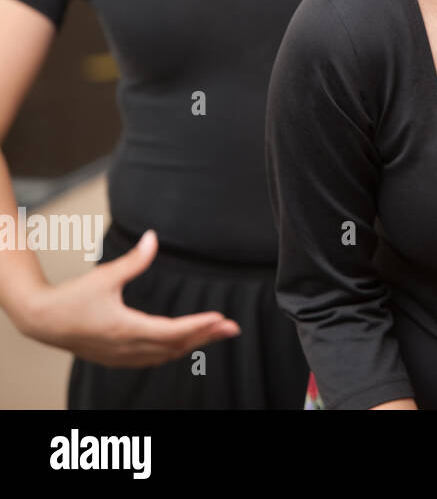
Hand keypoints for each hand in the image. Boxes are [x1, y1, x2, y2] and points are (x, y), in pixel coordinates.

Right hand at [19, 229, 240, 366]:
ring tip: (216, 333)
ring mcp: (122, 356)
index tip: (220, 318)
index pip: (171, 331)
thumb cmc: (72, 298)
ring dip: (192, 344)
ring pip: (166, 355)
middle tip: (232, 328)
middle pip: (175, 346)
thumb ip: (134, 260)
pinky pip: (153, 359)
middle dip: (206, 337)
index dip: (198, 326)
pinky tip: (186, 343)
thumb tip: (152, 238)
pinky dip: (173, 351)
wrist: (42, 321)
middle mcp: (126, 347)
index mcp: (124, 328)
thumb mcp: (105, 276)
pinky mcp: (117, 358)